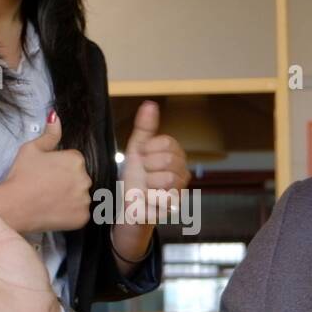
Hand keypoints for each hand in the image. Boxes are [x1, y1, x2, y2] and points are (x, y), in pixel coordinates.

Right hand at [0, 112, 91, 232]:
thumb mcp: (31, 148)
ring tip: (50, 200)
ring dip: (71, 198)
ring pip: (81, 197)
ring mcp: (85, 199)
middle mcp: (85, 178)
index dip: (60, 168)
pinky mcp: (82, 217)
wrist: (14, 205)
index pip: (74, 162)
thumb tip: (56, 117)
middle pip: (80, 179)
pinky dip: (71, 214)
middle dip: (68, 182)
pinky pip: (80, 214)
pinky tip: (55, 211)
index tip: (47, 174)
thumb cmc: (21, 175)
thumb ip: (50, 134)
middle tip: (48, 188)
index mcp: (76, 159)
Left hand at [119, 101, 190, 221]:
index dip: (148, 150)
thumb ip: (145, 127)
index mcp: (175, 153)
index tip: (143, 158)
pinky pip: (163, 199)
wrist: (128, 204)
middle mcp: (183, 170)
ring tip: (147, 187)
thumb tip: (150, 104)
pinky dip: (149, 199)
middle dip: (148, 167)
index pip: (166, 142)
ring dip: (149, 184)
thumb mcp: (136, 149)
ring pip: (168, 179)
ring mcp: (181, 189)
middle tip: (144, 174)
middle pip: (168, 159)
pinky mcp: (176, 207)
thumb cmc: (134, 177)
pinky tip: (149, 200)